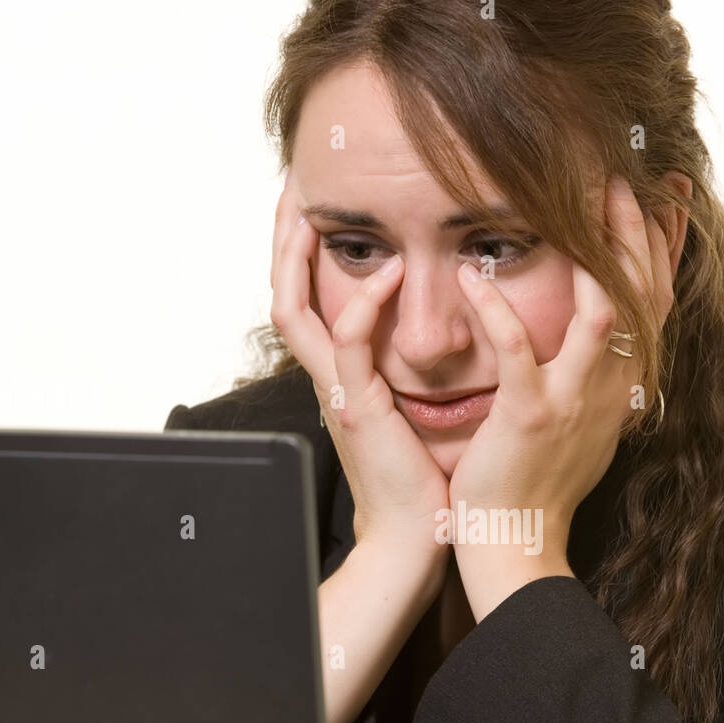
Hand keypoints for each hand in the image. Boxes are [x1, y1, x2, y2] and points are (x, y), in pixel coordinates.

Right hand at [269, 168, 450, 562]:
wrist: (418, 536)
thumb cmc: (424, 479)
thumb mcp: (413, 411)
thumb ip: (412, 370)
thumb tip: (440, 334)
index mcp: (341, 378)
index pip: (305, 300)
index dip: (300, 253)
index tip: (313, 205)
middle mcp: (329, 379)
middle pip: (282, 293)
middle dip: (284, 238)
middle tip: (294, 186)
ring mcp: (338, 392)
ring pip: (295, 311)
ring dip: (297, 258)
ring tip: (311, 211)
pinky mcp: (359, 409)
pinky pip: (347, 346)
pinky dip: (360, 305)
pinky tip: (386, 273)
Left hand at [448, 176, 674, 563]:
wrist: (520, 543)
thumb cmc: (543, 486)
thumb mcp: (590, 428)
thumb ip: (604, 382)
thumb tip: (617, 348)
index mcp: (622, 389)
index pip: (655, 306)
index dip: (663, 250)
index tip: (667, 200)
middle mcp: (609, 389)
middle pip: (640, 294)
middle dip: (638, 231)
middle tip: (626, 178)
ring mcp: (573, 401)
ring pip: (601, 310)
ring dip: (597, 249)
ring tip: (581, 198)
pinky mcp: (528, 415)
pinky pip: (517, 351)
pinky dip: (497, 311)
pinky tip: (474, 277)